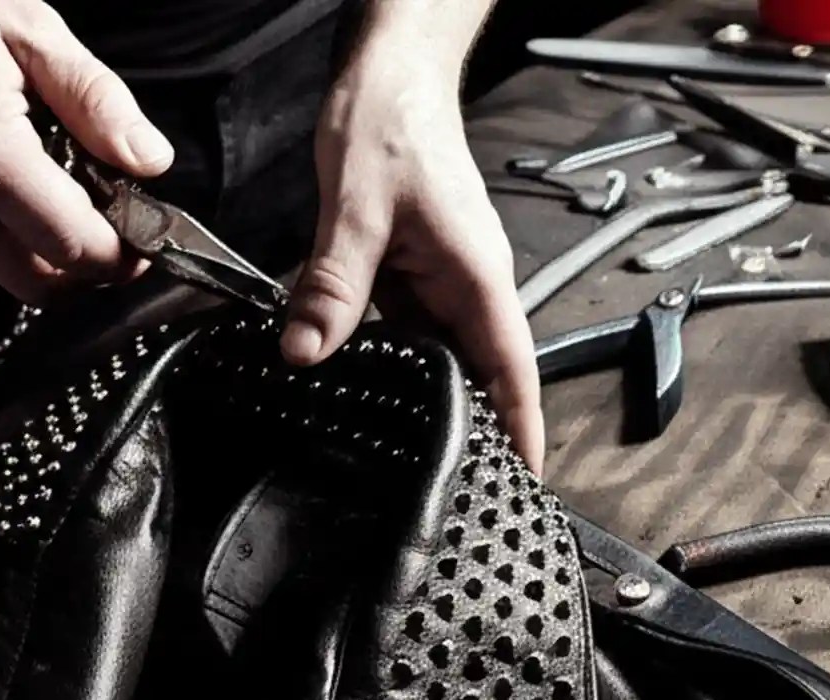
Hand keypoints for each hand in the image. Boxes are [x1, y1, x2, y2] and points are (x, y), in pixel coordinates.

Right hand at [0, 0, 173, 300]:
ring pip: (4, 274)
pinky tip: (16, 189)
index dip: (122, 258)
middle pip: (39, 283)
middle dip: (89, 270)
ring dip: (48, 255)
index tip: (148, 244)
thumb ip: (96, 100)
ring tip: (66, 197)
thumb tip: (149, 161)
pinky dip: (7, 237)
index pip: (72, 247)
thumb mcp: (30, 30)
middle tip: (118, 231)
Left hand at [279, 44, 544, 471]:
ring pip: (434, 355)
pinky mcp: (411, 274)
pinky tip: (358, 386)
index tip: (525, 481)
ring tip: (397, 455)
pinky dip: (387, 360)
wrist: (388, 80)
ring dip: (420, 397)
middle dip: (465, 429)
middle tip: (439, 489)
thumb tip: (305, 351)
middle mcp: (466, 286)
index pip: (511, 368)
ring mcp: (440, 282)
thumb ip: (333, 284)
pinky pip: (404, 330)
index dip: (521, 428)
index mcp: (476, 276)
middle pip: (476, 373)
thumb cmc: (390, 127)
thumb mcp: (355, 209)